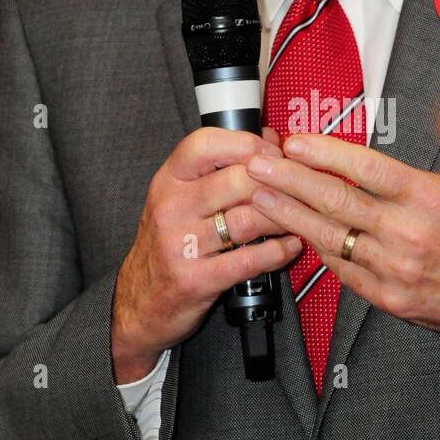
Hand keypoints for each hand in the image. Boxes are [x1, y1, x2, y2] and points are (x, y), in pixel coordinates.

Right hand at [111, 125, 301, 381]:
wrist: (140, 299)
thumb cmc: (169, 241)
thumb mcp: (182, 196)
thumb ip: (221, 166)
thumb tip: (270, 139)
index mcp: (169, 180)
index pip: (205, 144)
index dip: (247, 144)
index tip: (273, 152)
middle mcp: (171, 207)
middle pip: (236, 180)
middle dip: (276, 182)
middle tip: (298, 188)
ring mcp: (182, 244)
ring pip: (247, 220)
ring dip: (283, 217)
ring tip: (299, 217)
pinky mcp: (196, 279)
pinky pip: (248, 260)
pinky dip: (278, 252)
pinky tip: (291, 246)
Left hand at [245, 85, 439, 363]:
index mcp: (428, 198)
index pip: (367, 170)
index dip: (327, 154)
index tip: (295, 142)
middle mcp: (407, 233)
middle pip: (337, 202)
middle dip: (290, 181)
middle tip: (256, 165)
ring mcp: (394, 268)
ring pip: (332, 237)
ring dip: (291, 215)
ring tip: (259, 197)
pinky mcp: (388, 297)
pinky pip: (344, 271)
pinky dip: (318, 250)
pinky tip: (295, 233)